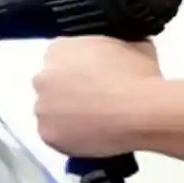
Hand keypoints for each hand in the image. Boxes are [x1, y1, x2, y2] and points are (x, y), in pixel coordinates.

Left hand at [32, 36, 161, 157]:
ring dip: (67, 116)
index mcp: (59, 49)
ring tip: (96, 122)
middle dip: (69, 93)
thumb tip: (123, 52)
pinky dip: (70, 138)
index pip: (60, 58)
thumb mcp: (134, 44)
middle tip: (95, 102)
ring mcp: (42, 107)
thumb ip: (116, 46)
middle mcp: (43, 77)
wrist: (141, 112)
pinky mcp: (47, 134)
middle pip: (51, 86)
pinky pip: (55, 136)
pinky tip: (91, 136)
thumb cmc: (138, 77)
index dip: (79, 70)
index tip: (93, 79)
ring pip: (51, 113)